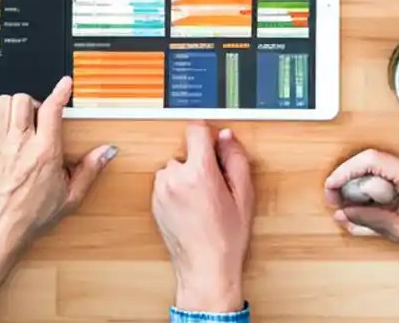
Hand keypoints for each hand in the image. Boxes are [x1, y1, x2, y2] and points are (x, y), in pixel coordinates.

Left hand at [0, 77, 115, 309]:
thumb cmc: (30, 216)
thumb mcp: (70, 197)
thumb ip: (90, 170)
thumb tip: (106, 152)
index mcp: (44, 152)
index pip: (51, 109)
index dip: (60, 91)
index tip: (65, 84)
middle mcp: (20, 143)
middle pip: (23, 98)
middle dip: (35, 100)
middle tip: (42, 114)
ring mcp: (0, 144)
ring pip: (3, 103)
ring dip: (16, 106)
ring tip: (25, 121)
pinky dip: (1, 120)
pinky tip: (11, 134)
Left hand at [152, 124, 254, 313]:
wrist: (205, 269)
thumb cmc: (226, 238)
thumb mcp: (244, 196)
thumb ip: (236, 159)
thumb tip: (227, 137)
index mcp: (199, 173)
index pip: (196, 130)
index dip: (208, 133)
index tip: (214, 142)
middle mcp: (175, 178)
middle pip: (186, 150)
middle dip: (200, 161)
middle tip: (215, 185)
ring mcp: (161, 191)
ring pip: (175, 167)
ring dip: (187, 175)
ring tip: (203, 200)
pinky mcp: (154, 202)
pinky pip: (166, 183)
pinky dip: (177, 189)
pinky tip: (191, 208)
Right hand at [324, 150, 398, 274]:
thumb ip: (372, 222)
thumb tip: (346, 216)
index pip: (367, 161)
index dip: (344, 172)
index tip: (331, 188)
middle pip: (369, 165)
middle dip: (349, 184)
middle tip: (337, 205)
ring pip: (378, 171)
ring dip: (362, 188)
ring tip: (354, 211)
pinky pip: (390, 176)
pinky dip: (376, 190)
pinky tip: (373, 209)